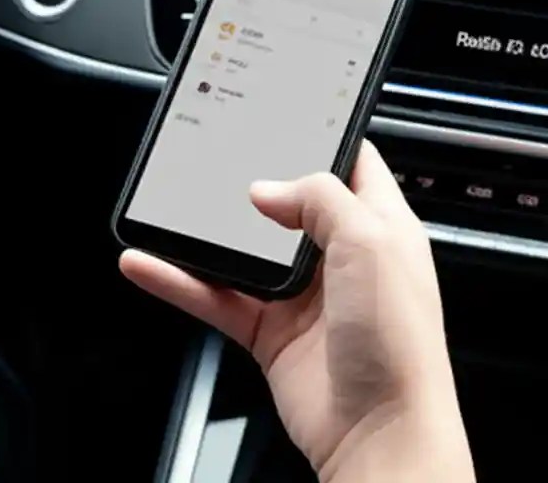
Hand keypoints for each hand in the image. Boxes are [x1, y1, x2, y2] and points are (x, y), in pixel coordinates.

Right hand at [121, 141, 475, 482]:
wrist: (380, 431)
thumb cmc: (399, 343)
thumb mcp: (371, 242)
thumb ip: (320, 198)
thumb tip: (269, 187)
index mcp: (381, 227)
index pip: (351, 165)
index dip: (319, 138)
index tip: (280, 115)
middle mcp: (343, 258)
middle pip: (289, 205)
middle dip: (251, 182)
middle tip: (214, 157)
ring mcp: (304, 298)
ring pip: (242, 252)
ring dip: (204, 233)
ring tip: (168, 206)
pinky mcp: (271, 333)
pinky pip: (216, 298)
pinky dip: (179, 281)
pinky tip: (148, 263)